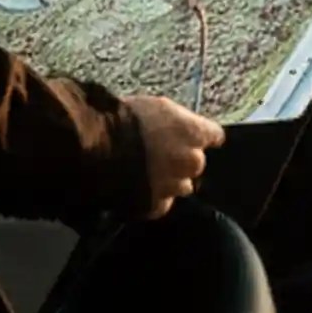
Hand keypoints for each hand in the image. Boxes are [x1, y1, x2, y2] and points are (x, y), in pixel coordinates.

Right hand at [123, 95, 225, 218]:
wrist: (97, 148)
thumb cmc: (124, 118)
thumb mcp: (155, 107)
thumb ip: (176, 122)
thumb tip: (179, 127)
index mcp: (194, 132)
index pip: (214, 135)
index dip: (202, 136)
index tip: (193, 137)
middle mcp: (191, 161)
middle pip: (196, 163)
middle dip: (182, 161)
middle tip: (159, 155)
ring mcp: (175, 186)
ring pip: (181, 186)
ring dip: (170, 181)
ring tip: (145, 174)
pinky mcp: (156, 205)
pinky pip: (160, 203)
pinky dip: (152, 198)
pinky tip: (135, 188)